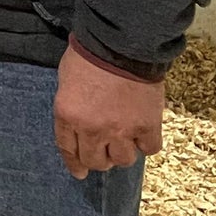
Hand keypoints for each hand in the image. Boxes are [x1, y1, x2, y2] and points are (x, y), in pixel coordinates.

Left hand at [53, 41, 164, 177]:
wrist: (123, 43)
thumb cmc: (89, 54)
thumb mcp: (66, 79)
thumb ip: (71, 106)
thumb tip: (78, 124)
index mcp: (67, 115)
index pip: (68, 150)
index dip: (75, 163)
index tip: (79, 172)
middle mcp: (92, 129)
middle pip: (96, 162)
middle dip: (99, 158)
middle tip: (105, 149)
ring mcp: (121, 130)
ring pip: (123, 160)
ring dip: (122, 151)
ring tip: (125, 138)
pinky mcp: (147, 126)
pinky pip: (149, 149)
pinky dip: (146, 143)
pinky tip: (143, 133)